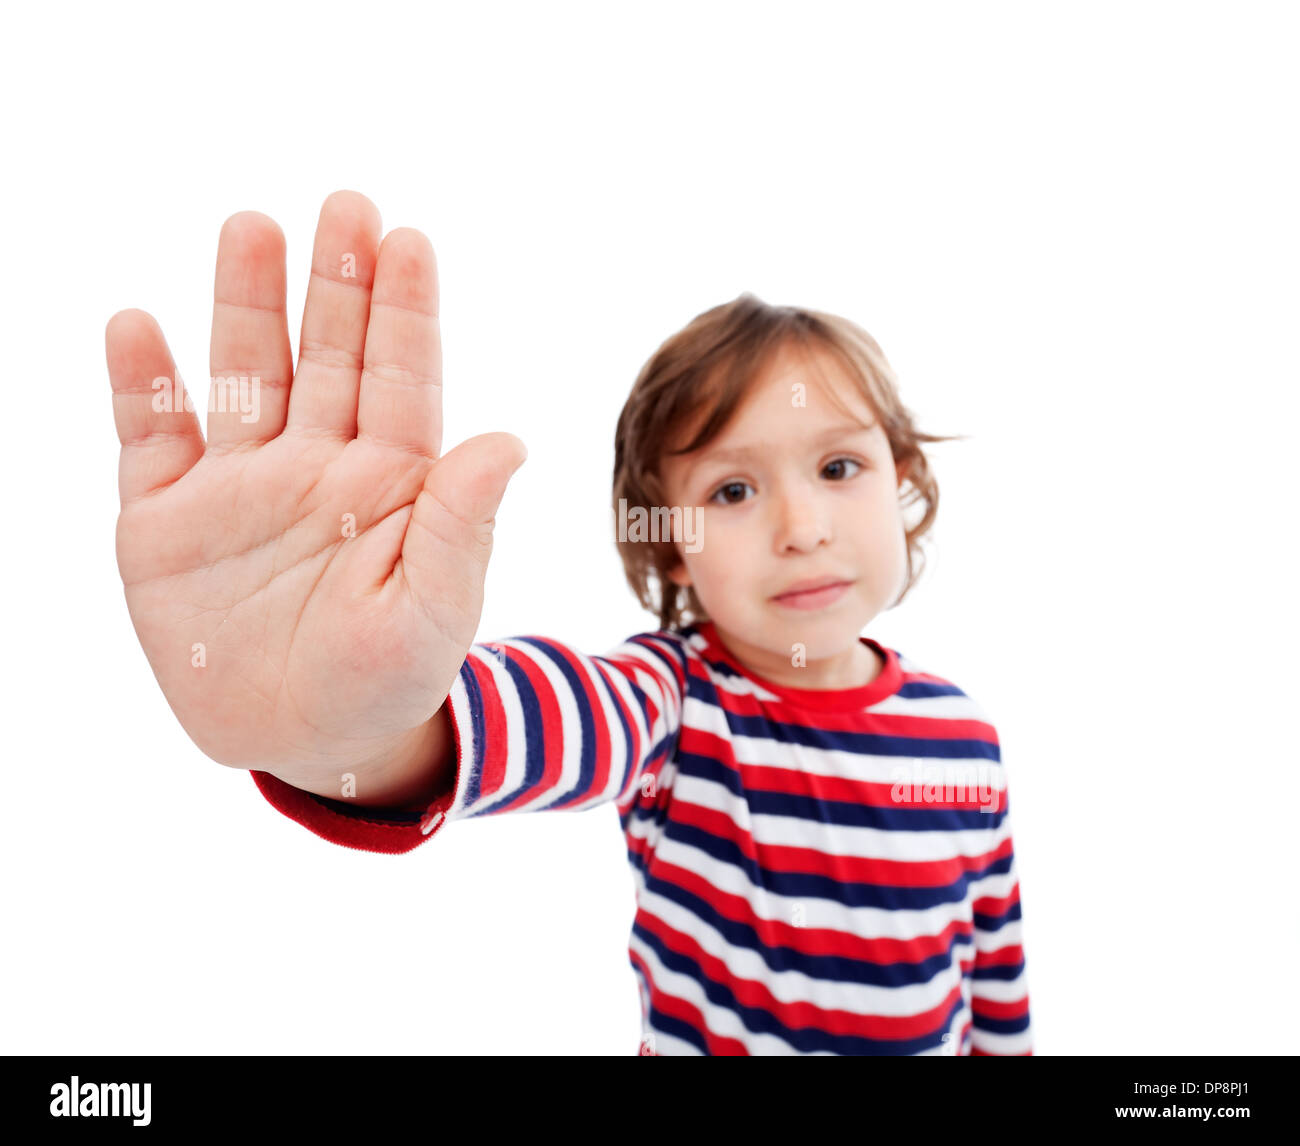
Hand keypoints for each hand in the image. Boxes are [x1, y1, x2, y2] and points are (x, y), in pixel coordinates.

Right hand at [105, 191, 524, 795]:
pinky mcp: (165, 519)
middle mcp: (318, 464)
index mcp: (390, 481)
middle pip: (329, 355)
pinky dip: (142, 385)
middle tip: (346, 206)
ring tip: (252, 227)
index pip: (402, 379)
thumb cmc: (387, 678)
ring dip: (246, 305)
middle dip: (336, 283)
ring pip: (245, 375)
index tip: (410, 241)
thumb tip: (510, 441)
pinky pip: (151, 438)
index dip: (404, 311)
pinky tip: (137, 326)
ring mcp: (240, 485)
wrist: (303, 740)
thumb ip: (461, 527)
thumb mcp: (433, 613)